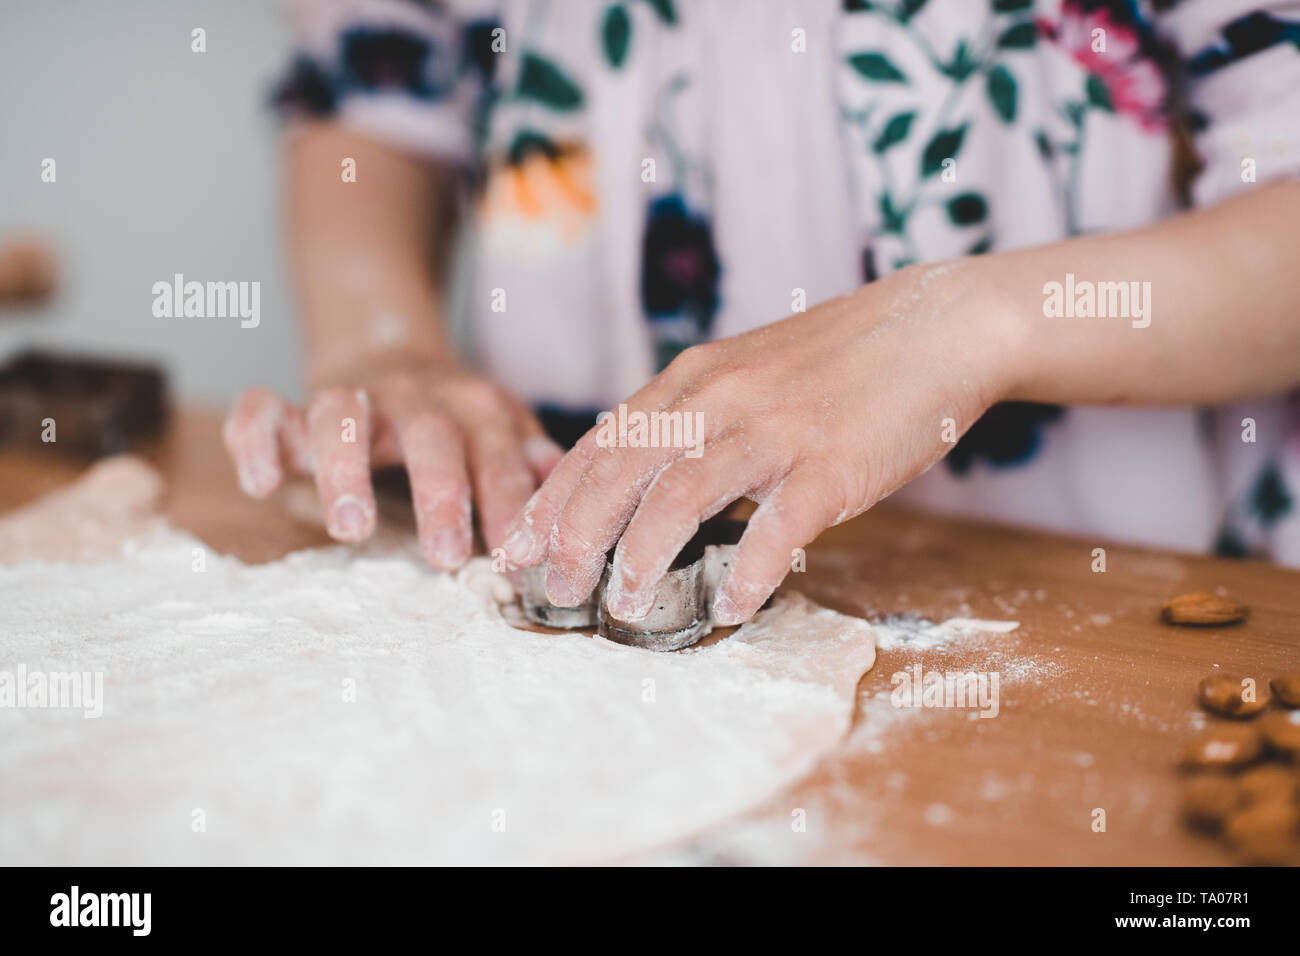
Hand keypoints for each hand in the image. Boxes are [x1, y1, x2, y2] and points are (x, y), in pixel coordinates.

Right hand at [223, 354, 562, 568]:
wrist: (389, 352)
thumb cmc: (456, 419)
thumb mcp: (504, 431)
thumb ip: (532, 461)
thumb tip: (570, 492)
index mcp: (474, 407)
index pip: (497, 449)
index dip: (508, 497)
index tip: (516, 551)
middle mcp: (414, 398)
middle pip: (428, 433)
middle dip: (439, 492)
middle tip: (445, 556)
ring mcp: (352, 398)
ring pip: (341, 411)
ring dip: (345, 467)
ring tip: (352, 529)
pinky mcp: (292, 407)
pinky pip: (262, 409)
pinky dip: (255, 439)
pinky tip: (263, 485)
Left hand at [500, 262, 1019, 623]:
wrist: (932, 327)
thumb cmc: (836, 360)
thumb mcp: (744, 370)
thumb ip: (692, 415)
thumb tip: (641, 478)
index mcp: (694, 379)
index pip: (602, 442)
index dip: (553, 499)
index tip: (518, 548)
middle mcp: (720, 398)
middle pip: (623, 471)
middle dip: (576, 536)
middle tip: (554, 590)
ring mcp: (775, 429)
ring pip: (682, 496)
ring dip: (643, 557)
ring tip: (622, 606)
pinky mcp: (831, 463)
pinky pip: (777, 527)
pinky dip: (748, 572)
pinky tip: (732, 608)